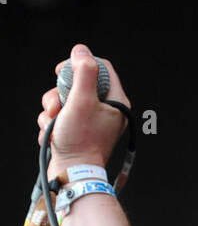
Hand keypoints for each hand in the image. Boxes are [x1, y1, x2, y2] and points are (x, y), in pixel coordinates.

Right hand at [37, 43, 130, 180]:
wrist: (72, 174)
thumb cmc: (80, 141)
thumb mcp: (82, 100)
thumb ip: (83, 72)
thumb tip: (81, 51)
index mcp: (116, 101)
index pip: (102, 67)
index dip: (80, 63)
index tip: (62, 70)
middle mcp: (107, 110)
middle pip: (78, 83)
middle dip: (59, 93)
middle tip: (57, 105)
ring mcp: (91, 122)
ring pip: (64, 100)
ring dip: (52, 109)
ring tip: (53, 123)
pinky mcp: (77, 132)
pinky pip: (60, 117)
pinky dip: (52, 123)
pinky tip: (52, 135)